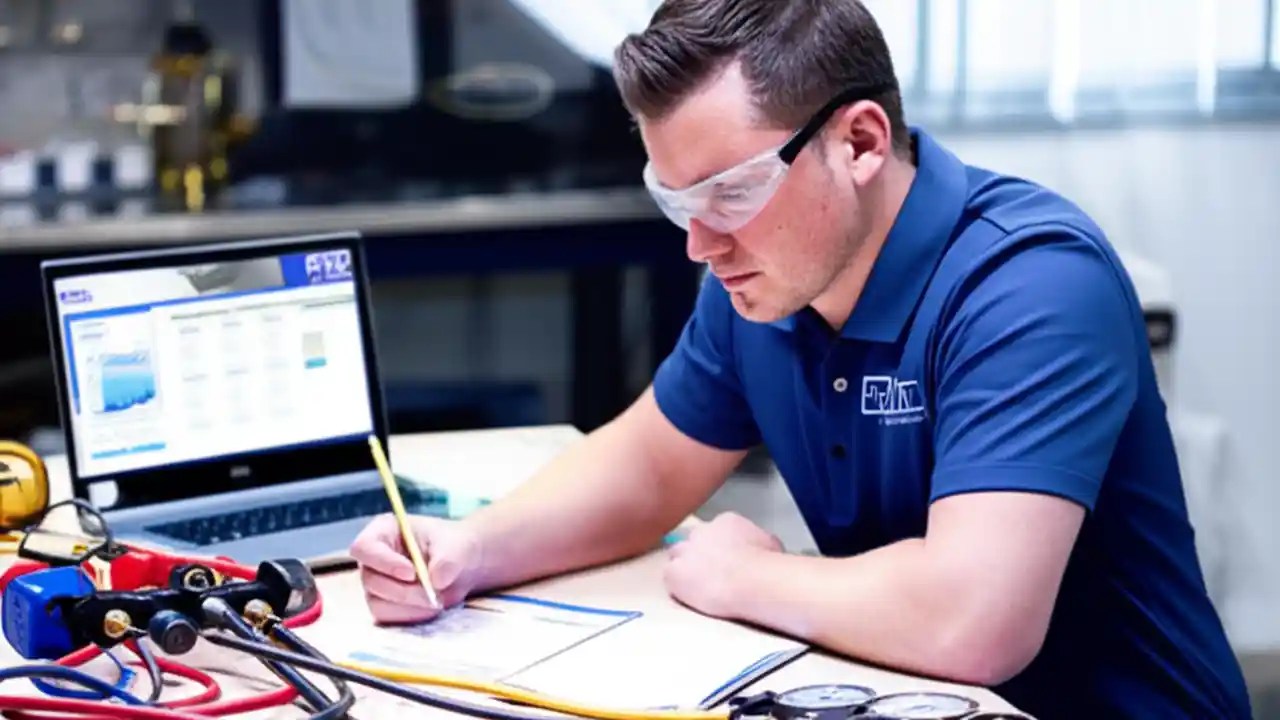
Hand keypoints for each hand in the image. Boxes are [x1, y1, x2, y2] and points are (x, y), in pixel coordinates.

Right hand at [349, 514, 484, 624]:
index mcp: (383, 531)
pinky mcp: (383, 605)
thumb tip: (436, 580)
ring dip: (409, 607)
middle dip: (403, 591)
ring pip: (377, 603)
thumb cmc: (453, 546)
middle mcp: (373, 558)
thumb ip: (447, 560)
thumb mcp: (457, 546)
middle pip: (370, 580)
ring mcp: (375, 583)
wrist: (463, 567)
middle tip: (432, 595)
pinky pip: (387, 617)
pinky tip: (431, 608)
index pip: (364, 547)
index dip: (384, 562)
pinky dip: (410, 616)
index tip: (411, 573)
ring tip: (437, 601)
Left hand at [663, 512, 782, 618]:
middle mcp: (701, 531)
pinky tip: (690, 595)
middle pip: (693, 540)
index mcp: (726, 521)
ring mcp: (684, 551)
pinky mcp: (673, 573)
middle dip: (699, 554)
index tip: (728, 559)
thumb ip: (758, 541)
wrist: (748, 580)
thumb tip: (760, 547)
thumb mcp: (770, 544)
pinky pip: (670, 576)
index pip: (715, 530)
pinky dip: (678, 585)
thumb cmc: (766, 563)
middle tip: (710, 572)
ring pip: (677, 556)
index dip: (720, 546)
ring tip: (697, 585)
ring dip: (684, 568)